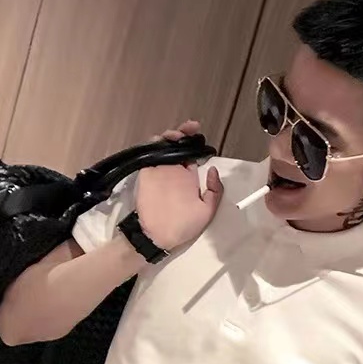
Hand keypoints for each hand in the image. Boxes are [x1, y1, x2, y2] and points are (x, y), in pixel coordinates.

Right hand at [136, 119, 222, 251]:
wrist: (157, 236)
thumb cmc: (183, 226)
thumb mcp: (207, 212)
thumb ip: (215, 192)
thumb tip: (213, 170)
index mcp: (189, 179)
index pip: (193, 155)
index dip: (196, 143)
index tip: (199, 133)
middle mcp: (175, 172)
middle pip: (179, 146)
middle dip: (184, 133)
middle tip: (190, 128)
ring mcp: (160, 171)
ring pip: (164, 146)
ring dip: (171, 137)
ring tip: (177, 135)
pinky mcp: (147, 172)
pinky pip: (149, 153)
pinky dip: (154, 143)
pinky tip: (163, 141)